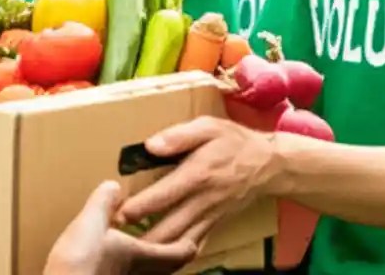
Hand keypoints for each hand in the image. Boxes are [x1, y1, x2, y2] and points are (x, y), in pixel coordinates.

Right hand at [45, 181, 197, 274]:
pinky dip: (133, 264)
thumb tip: (113, 185)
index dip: (190, 243)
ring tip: (149, 244)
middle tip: (178, 236)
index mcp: (142, 254)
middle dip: (175, 252)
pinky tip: (117, 257)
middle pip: (168, 267)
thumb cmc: (81, 263)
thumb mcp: (89, 223)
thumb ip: (103, 203)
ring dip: (154, 259)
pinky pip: (130, 273)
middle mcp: (139, 272)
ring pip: (150, 272)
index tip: (195, 232)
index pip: (180, 252)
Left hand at [115, 116, 275, 246]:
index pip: (164, 196)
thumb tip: (150, 145)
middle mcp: (203, 200)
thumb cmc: (233, 142)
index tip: (117, 214)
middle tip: (115, 240)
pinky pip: (195, 245)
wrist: (269, 165)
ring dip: (157, 249)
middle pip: (170, 228)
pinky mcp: (216, 225)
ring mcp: (210, 216)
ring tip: (131, 251)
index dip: (139, 207)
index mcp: (197, 174)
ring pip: (181, 242)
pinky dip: (176, 254)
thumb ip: (178, 135)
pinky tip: (159, 257)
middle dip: (142, 237)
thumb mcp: (208, 126)